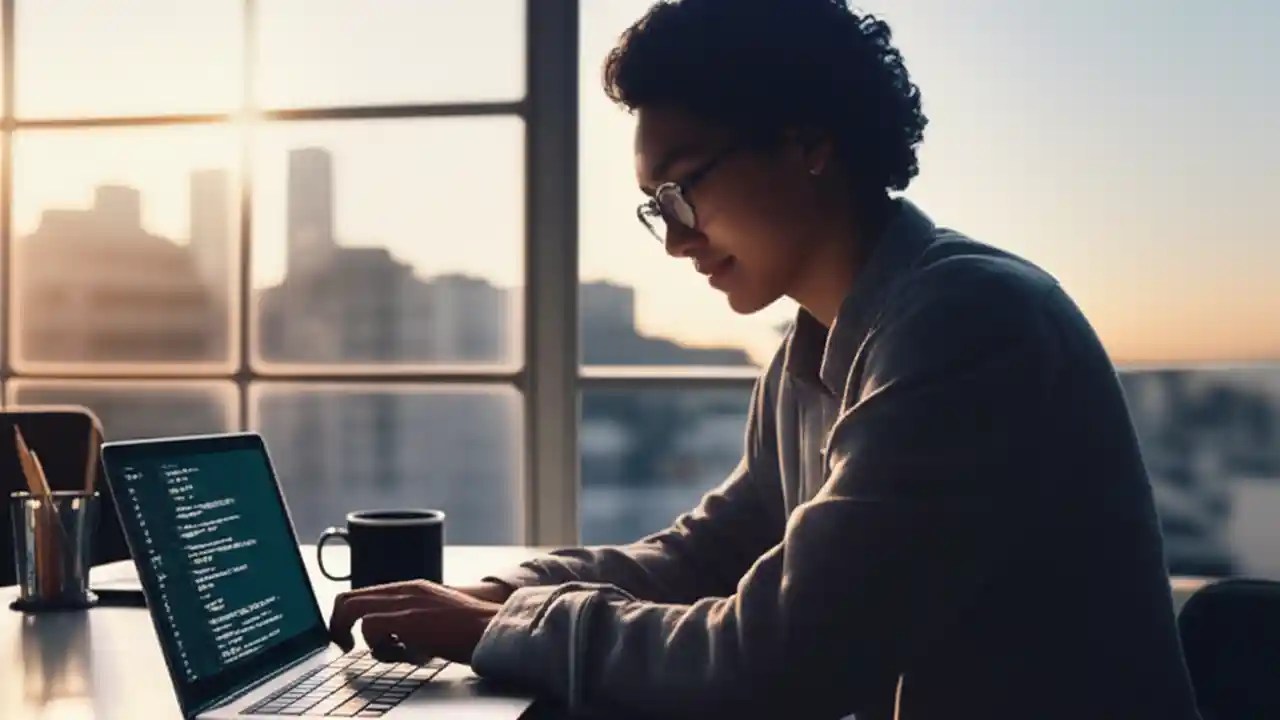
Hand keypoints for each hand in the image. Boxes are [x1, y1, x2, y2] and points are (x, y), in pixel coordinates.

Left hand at [329, 581, 501, 664]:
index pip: (360, 594)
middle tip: (344, 647)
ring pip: (355, 612)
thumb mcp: (433, 616)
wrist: (493, 628)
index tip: (346, 637)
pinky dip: (380, 647)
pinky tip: (406, 654)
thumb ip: (409, 620)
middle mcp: (404, 590)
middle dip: (337, 626)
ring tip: (393, 653)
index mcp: (409, 589)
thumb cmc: (468, 631)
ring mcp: (406, 603)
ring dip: (366, 641)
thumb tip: (387, 639)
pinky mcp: (409, 619)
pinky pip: (371, 628)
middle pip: (347, 599)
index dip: (344, 617)